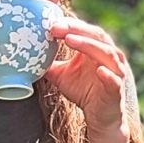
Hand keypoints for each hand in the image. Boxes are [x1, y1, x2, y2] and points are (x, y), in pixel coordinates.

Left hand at [46, 16, 129, 133]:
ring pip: (106, 53)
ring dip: (88, 45)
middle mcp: (109, 56)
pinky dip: (108, 75)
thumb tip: (27, 55)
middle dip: (76, 29)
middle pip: (96, 36)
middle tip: (56, 28)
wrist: (98, 117)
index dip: (69, 25)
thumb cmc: (83, 92)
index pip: (84, 30)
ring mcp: (115, 72)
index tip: (50, 24)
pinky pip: (115, 80)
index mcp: (96, 49)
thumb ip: (48, 64)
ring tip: (70, 40)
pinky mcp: (116, 90)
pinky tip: (100, 70)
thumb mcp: (60, 75)